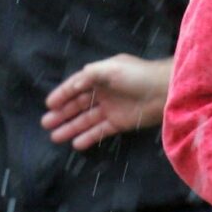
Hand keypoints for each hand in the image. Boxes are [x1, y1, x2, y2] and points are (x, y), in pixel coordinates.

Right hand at [41, 54, 170, 149]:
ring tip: (55, 136)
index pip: (76, 86)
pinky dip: (88, 137)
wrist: (165, 91)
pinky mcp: (119, 123)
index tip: (48, 105)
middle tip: (46, 123)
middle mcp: (104, 92)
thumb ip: (91, 74)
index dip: (62, 94)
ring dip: (71, 127)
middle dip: (62, 113)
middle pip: (78, 104)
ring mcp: (111, 109)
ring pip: (86, 119)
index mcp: (101, 76)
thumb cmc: (138, 76)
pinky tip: (76, 144)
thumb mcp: (112, 68)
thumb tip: (74, 83)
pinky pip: (100, 131)